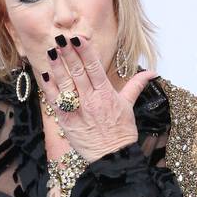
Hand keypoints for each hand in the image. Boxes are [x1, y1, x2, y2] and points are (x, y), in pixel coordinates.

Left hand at [41, 33, 157, 162]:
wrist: (112, 158)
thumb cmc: (121, 133)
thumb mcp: (129, 107)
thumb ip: (136, 86)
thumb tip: (151, 72)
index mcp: (106, 94)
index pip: (94, 68)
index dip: (85, 52)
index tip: (78, 38)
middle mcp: (91, 100)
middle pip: (78, 72)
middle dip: (69, 54)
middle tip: (61, 38)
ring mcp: (77, 111)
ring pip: (65, 84)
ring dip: (57, 67)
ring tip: (52, 51)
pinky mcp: (66, 121)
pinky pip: (56, 102)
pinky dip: (50, 88)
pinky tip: (45, 75)